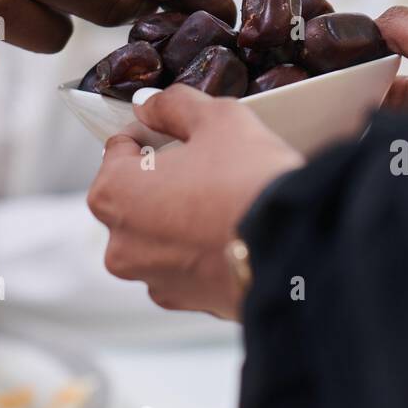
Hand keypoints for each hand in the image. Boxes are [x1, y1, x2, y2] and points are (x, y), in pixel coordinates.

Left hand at [88, 85, 300, 319]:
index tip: (175, 134)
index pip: (117, 150)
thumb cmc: (248, 181)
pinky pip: (185, 266)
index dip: (149, 135)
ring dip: (180, 218)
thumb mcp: (216, 118)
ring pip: (158, 235)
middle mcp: (120, 243)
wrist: (294, 252)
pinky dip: (200, 250)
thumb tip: (150, 105)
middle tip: (206, 164)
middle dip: (162, 179)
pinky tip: (230, 232)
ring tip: (223, 199)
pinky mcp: (187, 302)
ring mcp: (152, 278)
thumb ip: (174, 105)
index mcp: (113, 194)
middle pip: (134, 196)